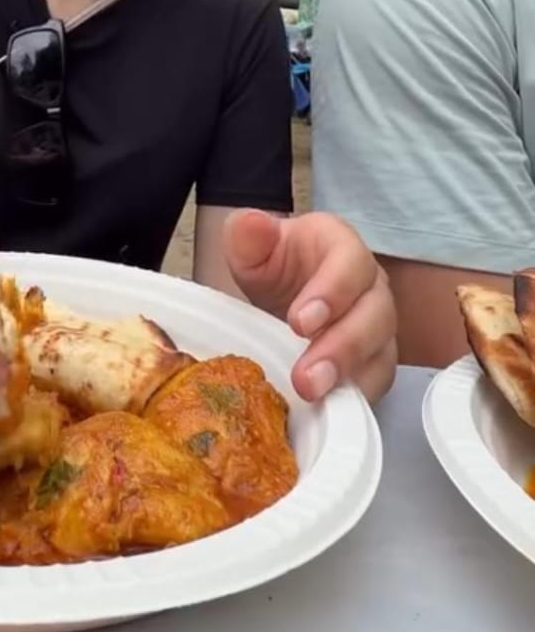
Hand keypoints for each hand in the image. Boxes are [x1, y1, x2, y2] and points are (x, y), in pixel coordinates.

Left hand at [222, 210, 396, 402]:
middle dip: (342, 346)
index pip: (351, 262)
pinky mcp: (375, 359)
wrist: (282, 290)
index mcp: (341, 246)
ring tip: (313, 395)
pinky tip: (328, 408)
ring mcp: (378, 324)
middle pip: (374, 314)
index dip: (331, 291)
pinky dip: (356, 395)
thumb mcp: (251, 247)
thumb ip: (248, 235)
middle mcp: (370, 284)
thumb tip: (252, 223)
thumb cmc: (273, 265)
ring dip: (349, 376)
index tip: (299, 322)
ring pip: (382, 350)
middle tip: (307, 377)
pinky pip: (377, 379)